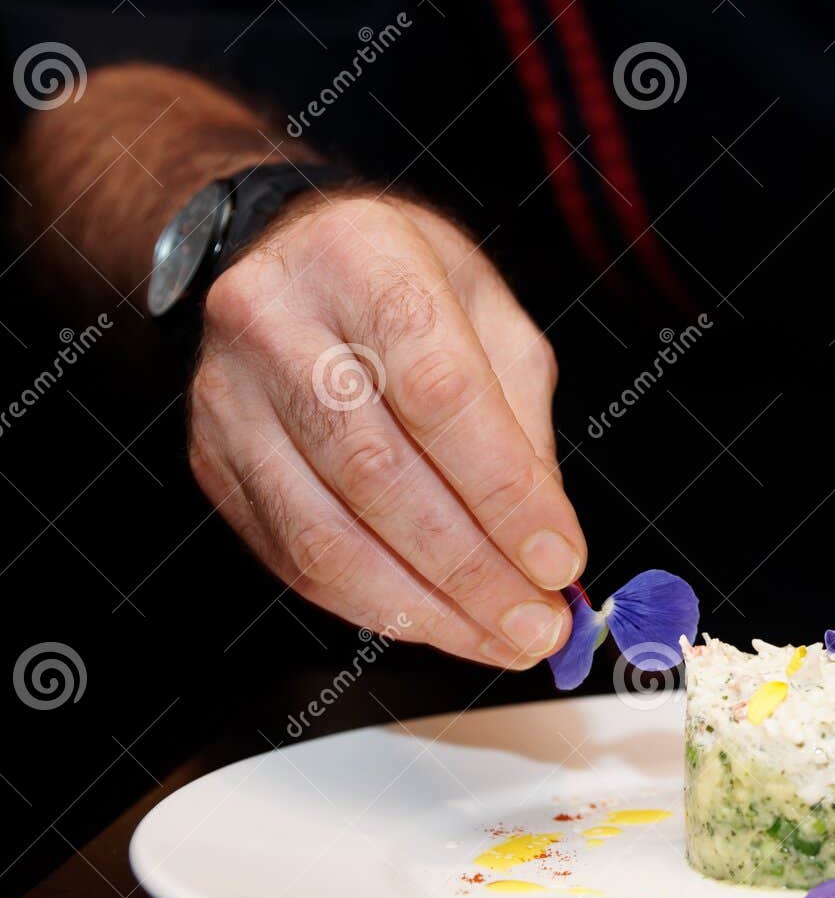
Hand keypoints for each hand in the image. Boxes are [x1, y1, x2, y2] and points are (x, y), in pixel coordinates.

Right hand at [188, 193, 583, 666]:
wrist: (288, 260)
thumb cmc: (400, 285)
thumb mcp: (489, 315)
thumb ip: (521, 420)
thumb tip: (545, 537)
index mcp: (361, 261)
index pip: (437, 392)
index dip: (503, 492)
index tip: (557, 561)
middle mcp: (276, 321)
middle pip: (379, 474)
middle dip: (473, 571)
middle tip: (538, 626)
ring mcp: (229, 396)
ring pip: (326, 535)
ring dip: (426, 608)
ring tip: (498, 638)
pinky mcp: (213, 461)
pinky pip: (295, 559)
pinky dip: (376, 605)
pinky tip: (437, 620)